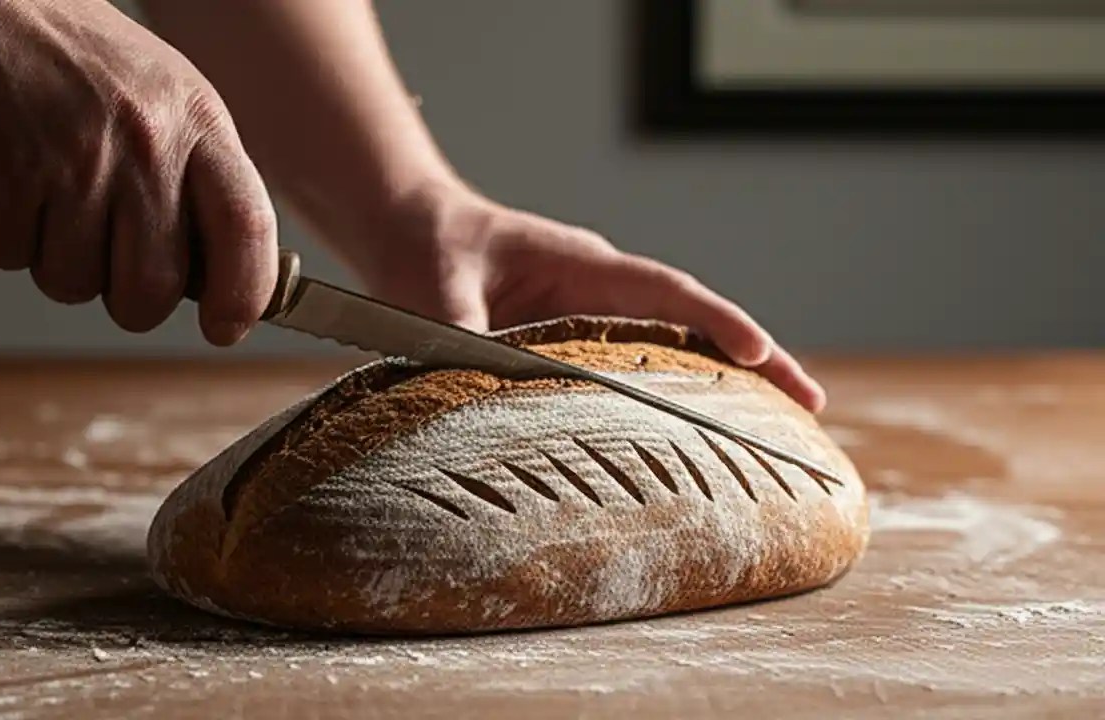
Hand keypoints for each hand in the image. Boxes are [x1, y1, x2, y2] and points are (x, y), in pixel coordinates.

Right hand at [0, 0, 275, 344]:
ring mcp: (79, 158)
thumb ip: (200, 184)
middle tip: (106, 260)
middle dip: (128, 300)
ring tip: (48, 198)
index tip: (226, 327)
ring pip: (75, 284)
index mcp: (199, 124)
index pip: (248, 227)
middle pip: (155, 289)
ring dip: (53, 262)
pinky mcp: (10, 171)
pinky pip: (9, 257)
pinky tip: (4, 183)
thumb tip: (223, 283)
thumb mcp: (168, 103)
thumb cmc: (74, 61)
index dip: (245, 295)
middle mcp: (148, 142)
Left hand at [353, 185, 826, 412]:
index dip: (713, 321)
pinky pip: (635, 370)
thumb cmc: (429, 248)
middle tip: (810, 405)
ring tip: (779, 430)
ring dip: (724, 383)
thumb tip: (475, 379)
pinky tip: (694, 436)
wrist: (411, 231)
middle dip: (753, 359)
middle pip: (690, 323)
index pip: (665, 291)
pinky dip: (672, 397)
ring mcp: (593, 316)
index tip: (757, 353)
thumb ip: (458, 330)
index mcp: (582, 266)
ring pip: (672, 348)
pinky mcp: (575, 342)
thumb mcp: (437, 287)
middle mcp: (600, 291)